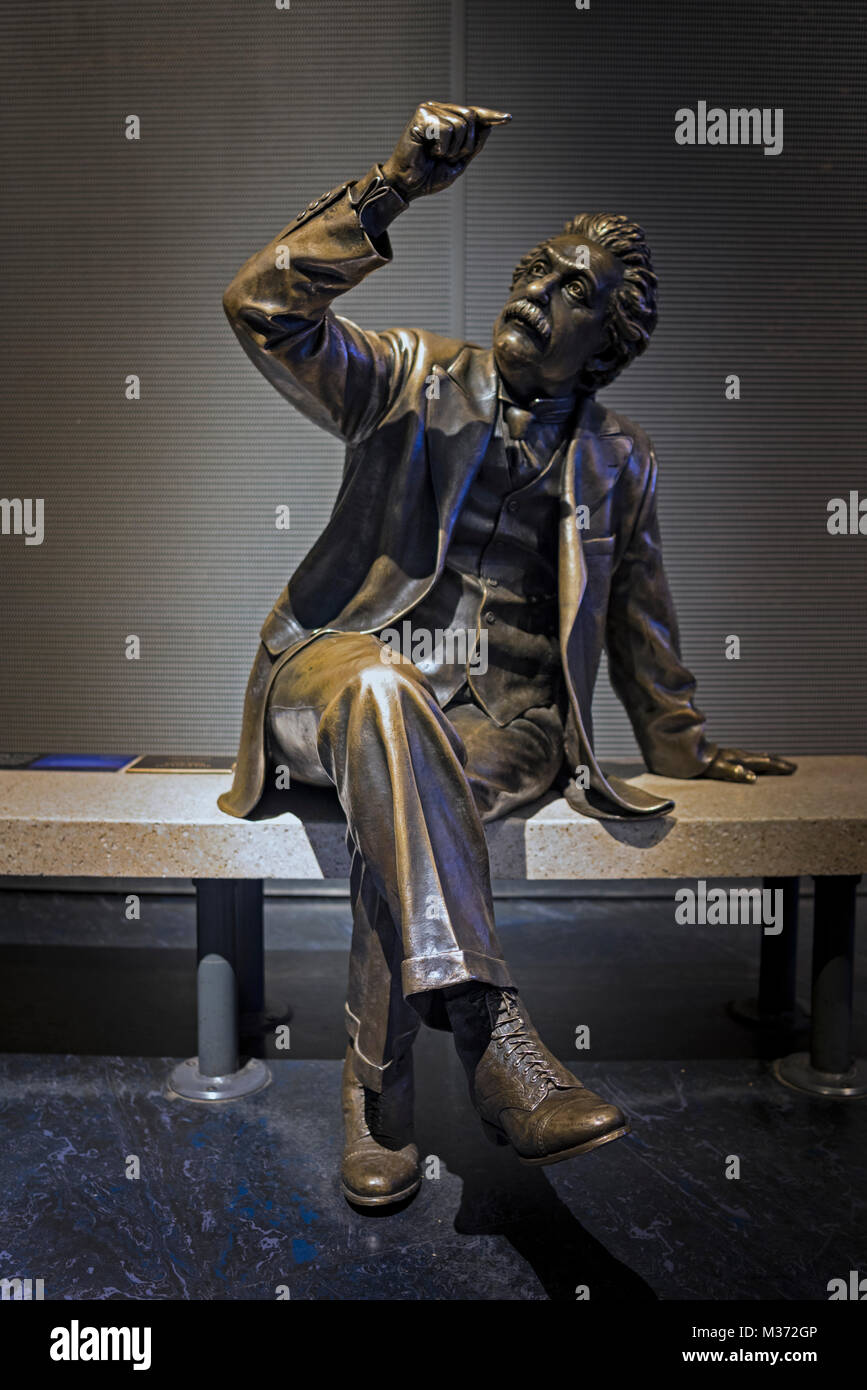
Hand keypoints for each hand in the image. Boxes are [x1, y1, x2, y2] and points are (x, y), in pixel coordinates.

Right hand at [382, 101, 510, 200]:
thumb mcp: (459, 162)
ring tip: (436, 155)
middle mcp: (440, 110)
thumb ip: (473, 145)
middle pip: (471, 118)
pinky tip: (429, 150)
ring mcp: (430, 110)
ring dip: (452, 148)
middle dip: (465, 144)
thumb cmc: (429, 175)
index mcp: (448, 119)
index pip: (474, 115)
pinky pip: (447, 129)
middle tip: (446, 157)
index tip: (508, 119)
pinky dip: (441, 147)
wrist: (408, 185)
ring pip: (460, 124)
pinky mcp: (422, 115)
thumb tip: (488, 126)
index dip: (491, 117)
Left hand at [704, 748, 796, 783]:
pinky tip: (760, 762)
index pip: (763, 763)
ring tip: (783, 764)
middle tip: (794, 767)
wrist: (689, 753)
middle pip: (763, 759)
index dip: (778, 767)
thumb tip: (753, 777)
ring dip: (772, 761)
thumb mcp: (719, 770)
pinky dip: (760, 761)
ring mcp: (735, 755)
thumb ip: (736, 773)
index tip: (792, 769)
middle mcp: (739, 756)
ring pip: (758, 757)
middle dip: (779, 763)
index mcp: (739, 760)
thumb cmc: (703, 764)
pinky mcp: (730, 756)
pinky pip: (750, 759)